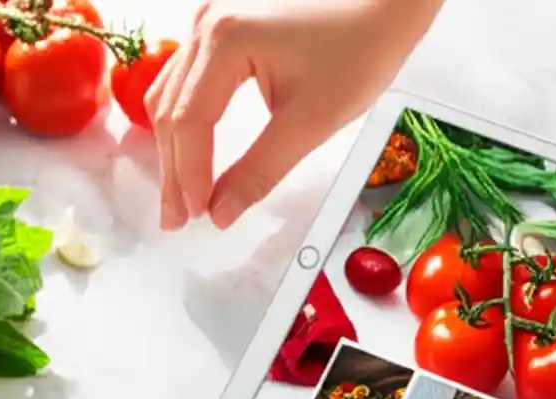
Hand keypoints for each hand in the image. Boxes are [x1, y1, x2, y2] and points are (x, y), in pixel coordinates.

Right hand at [146, 0, 436, 230]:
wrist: (385, 3)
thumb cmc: (360, 47)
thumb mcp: (311, 121)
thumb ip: (260, 171)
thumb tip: (222, 212)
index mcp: (225, 40)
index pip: (189, 122)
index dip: (188, 176)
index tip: (195, 216)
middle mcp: (206, 22)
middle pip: (171, 110)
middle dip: (174, 170)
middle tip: (177, 220)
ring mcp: (210, 18)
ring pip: (173, 94)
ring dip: (176, 148)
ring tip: (182, 196)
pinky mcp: (223, 24)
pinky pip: (189, 78)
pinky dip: (188, 119)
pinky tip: (192, 152)